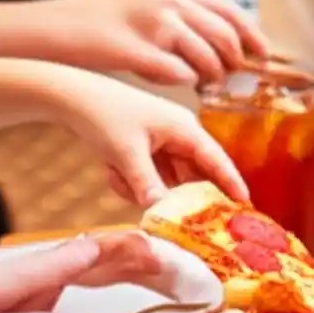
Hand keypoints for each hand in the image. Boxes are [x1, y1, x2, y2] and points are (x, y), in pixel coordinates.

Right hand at [41, 0, 269, 84]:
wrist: (54, 30)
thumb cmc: (103, 27)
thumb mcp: (148, 9)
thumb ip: (184, 20)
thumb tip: (226, 46)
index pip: (230, 11)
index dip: (253, 36)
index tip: (263, 57)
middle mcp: (168, 2)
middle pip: (225, 38)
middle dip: (233, 64)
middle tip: (225, 80)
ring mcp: (152, 24)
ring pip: (208, 59)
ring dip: (209, 78)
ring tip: (200, 85)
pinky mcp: (137, 49)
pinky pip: (180, 74)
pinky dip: (182, 82)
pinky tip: (172, 82)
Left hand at [52, 70, 247, 204]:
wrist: (68, 96)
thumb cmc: (102, 115)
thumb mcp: (125, 152)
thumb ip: (146, 183)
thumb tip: (161, 211)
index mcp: (183, 128)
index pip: (216, 159)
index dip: (231, 182)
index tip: (245, 205)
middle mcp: (178, 134)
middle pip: (192, 174)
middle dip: (176, 193)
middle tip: (176, 216)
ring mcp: (161, 141)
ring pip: (167, 179)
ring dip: (146, 186)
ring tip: (119, 177)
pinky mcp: (145, 147)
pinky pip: (150, 175)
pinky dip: (133, 180)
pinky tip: (111, 171)